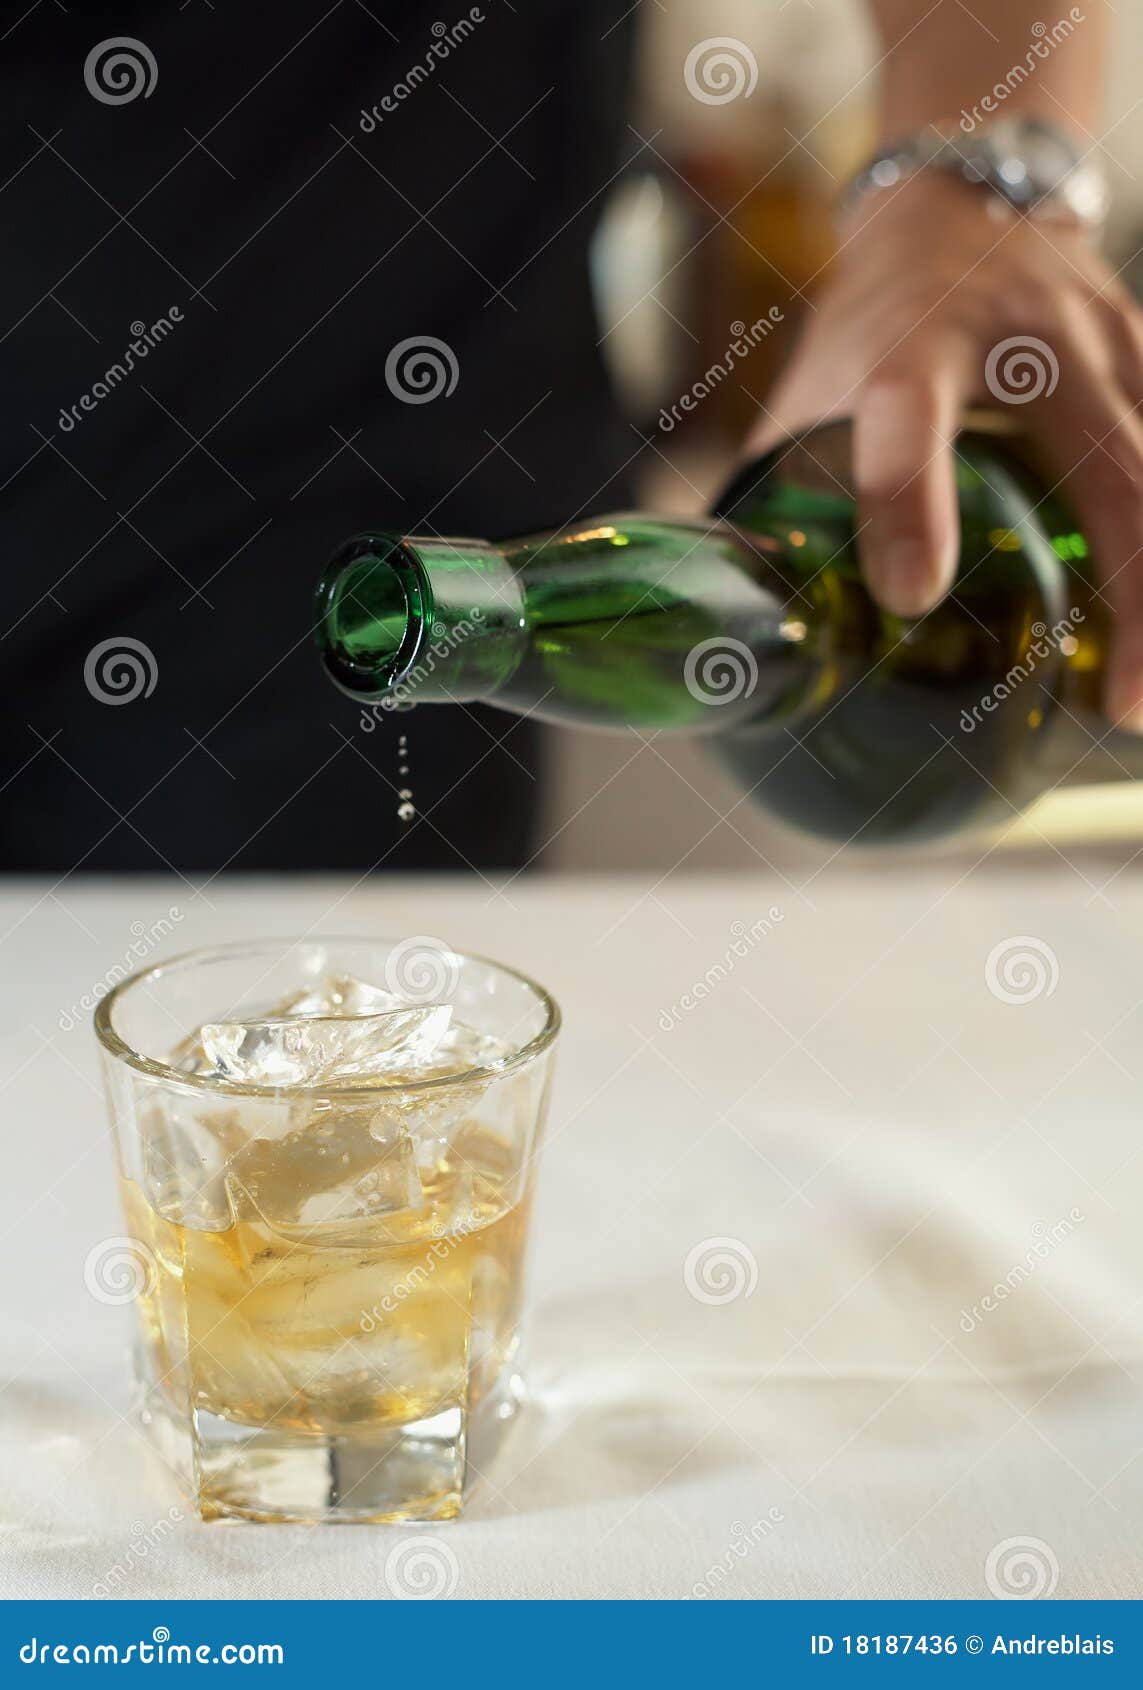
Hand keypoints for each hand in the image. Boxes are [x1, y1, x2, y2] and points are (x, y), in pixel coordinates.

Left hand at [746, 173, 1142, 729]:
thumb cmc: (877, 319)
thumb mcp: (819, 381)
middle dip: (1130, 589)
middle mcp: (1029, 339)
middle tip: (1125, 705)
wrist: (964, 203)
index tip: (912, 597)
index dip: (908, 504)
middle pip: (1106, 464)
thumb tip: (737, 612)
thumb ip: (786, 484)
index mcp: (915, 342)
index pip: (906, 417)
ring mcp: (1112, 344)